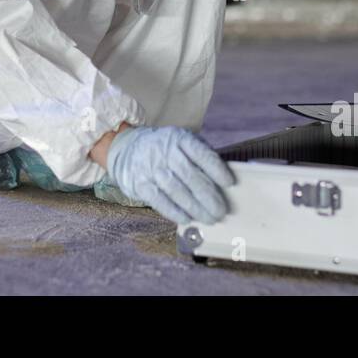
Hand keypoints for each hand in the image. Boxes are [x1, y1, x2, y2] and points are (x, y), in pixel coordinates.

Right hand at [105, 125, 234, 224]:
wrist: (127, 148)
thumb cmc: (165, 149)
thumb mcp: (181, 142)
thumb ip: (200, 157)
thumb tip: (223, 182)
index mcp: (179, 138)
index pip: (201, 154)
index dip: (216, 169)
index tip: (230, 183)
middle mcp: (164, 151)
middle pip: (190, 176)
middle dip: (208, 196)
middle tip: (221, 211)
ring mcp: (150, 167)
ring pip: (176, 191)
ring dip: (195, 208)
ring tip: (209, 218)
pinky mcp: (139, 183)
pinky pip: (159, 200)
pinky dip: (175, 212)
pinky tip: (187, 219)